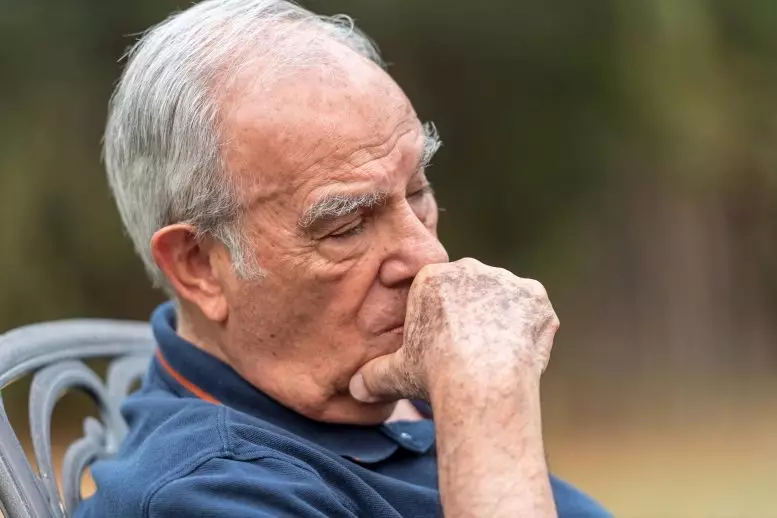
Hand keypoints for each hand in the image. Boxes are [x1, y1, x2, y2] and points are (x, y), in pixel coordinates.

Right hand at [349, 257, 558, 402]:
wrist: (481, 381)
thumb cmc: (434, 374)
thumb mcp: (396, 374)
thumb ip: (374, 376)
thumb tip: (354, 389)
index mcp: (432, 278)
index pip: (440, 291)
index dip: (443, 320)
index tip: (446, 345)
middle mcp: (469, 269)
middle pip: (472, 288)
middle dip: (472, 313)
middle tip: (472, 351)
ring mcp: (504, 279)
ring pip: (503, 298)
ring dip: (502, 319)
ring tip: (496, 356)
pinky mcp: (534, 294)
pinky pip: (532, 309)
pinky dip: (529, 328)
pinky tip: (518, 352)